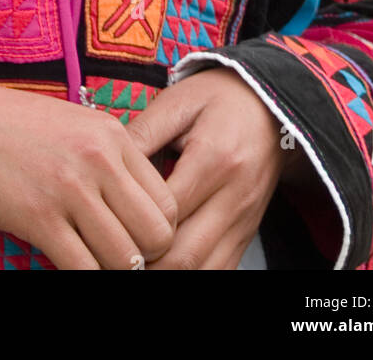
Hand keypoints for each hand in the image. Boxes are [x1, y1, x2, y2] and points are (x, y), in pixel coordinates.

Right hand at [0, 72, 177, 268]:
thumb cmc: (5, 125)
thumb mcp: (71, 123)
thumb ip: (107, 157)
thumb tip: (132, 203)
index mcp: (112, 134)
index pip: (168, 201)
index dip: (156, 231)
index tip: (132, 237)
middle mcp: (100, 159)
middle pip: (158, 234)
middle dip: (144, 256)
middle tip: (115, 256)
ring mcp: (71, 189)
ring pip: (127, 259)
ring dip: (112, 269)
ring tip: (90, 261)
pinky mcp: (39, 217)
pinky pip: (84, 270)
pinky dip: (83, 277)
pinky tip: (67, 266)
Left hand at [124, 66, 289, 268]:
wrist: (268, 106)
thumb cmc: (216, 99)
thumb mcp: (176, 102)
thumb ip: (142, 133)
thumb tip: (105, 165)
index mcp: (213, 160)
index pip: (167, 212)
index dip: (132, 225)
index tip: (103, 224)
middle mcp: (234, 198)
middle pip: (185, 255)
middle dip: (146, 263)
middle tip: (115, 250)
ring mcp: (243, 222)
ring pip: (204, 272)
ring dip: (167, 273)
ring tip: (135, 261)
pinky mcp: (247, 234)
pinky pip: (220, 270)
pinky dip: (190, 274)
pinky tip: (163, 264)